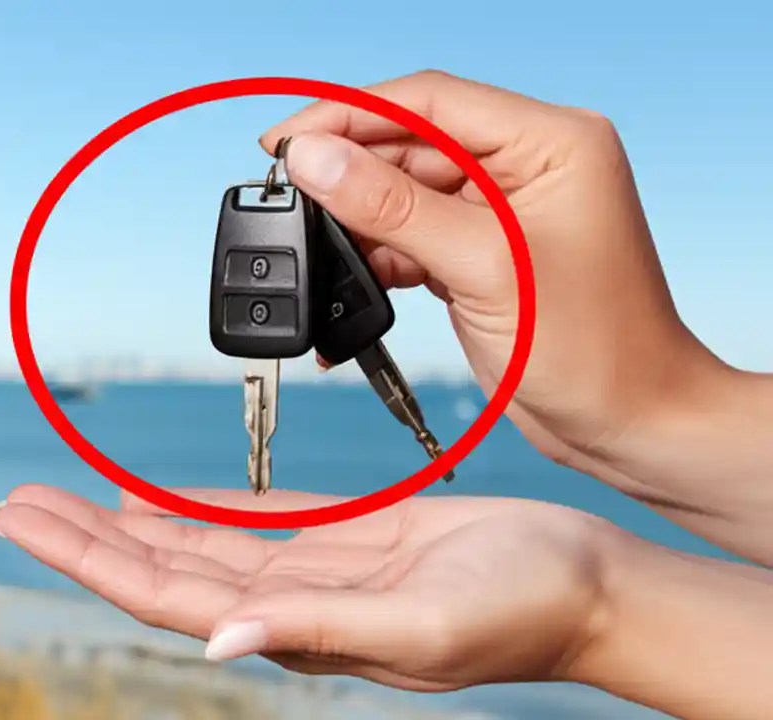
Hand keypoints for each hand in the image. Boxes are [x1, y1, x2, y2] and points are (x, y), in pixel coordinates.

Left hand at [0, 485, 613, 690]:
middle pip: (157, 567)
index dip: (89, 559)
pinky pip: (244, 522)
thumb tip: (220, 641)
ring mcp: (306, 574)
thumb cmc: (523, 606)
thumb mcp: (423, 622)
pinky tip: (150, 497)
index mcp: (294, 629)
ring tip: (62, 493)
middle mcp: (283, 606)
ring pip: (189, 543)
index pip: (164, 594)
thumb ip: (319, 629)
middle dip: (82, 536)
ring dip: (122, 520)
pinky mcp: (336, 542)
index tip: (26, 520)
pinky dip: (190, 507)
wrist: (584, 583)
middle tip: (14, 501)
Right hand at [266, 70, 772, 562]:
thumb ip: (391, 208)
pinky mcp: (481, 255)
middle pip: (410, 145)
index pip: (428, 102)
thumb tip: (314, 159)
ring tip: (314, 251)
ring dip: (356, 223)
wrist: (627, 427)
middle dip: (346, 173)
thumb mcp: (485, 268)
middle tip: (286, 196)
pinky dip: (375, 260)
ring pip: (403, 194)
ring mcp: (501, 213)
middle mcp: (526, 167)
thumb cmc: (596, 349)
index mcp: (549, 143)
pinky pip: (411, 237)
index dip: (347, 115)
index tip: (284, 142)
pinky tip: (350, 283)